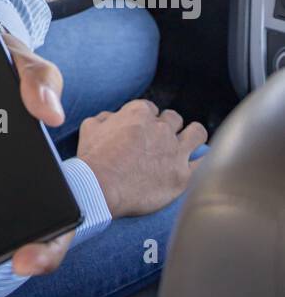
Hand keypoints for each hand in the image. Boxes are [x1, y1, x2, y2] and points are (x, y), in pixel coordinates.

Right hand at [77, 99, 207, 217]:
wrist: (100, 187)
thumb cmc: (93, 158)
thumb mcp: (90, 127)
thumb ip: (105, 117)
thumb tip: (112, 117)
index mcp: (140, 113)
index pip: (151, 108)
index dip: (147, 119)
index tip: (143, 130)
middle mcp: (161, 128)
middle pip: (174, 119)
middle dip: (169, 126)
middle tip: (161, 140)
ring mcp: (175, 151)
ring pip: (197, 132)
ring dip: (193, 135)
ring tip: (190, 142)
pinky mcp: (182, 175)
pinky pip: (206, 162)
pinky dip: (206, 160)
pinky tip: (205, 162)